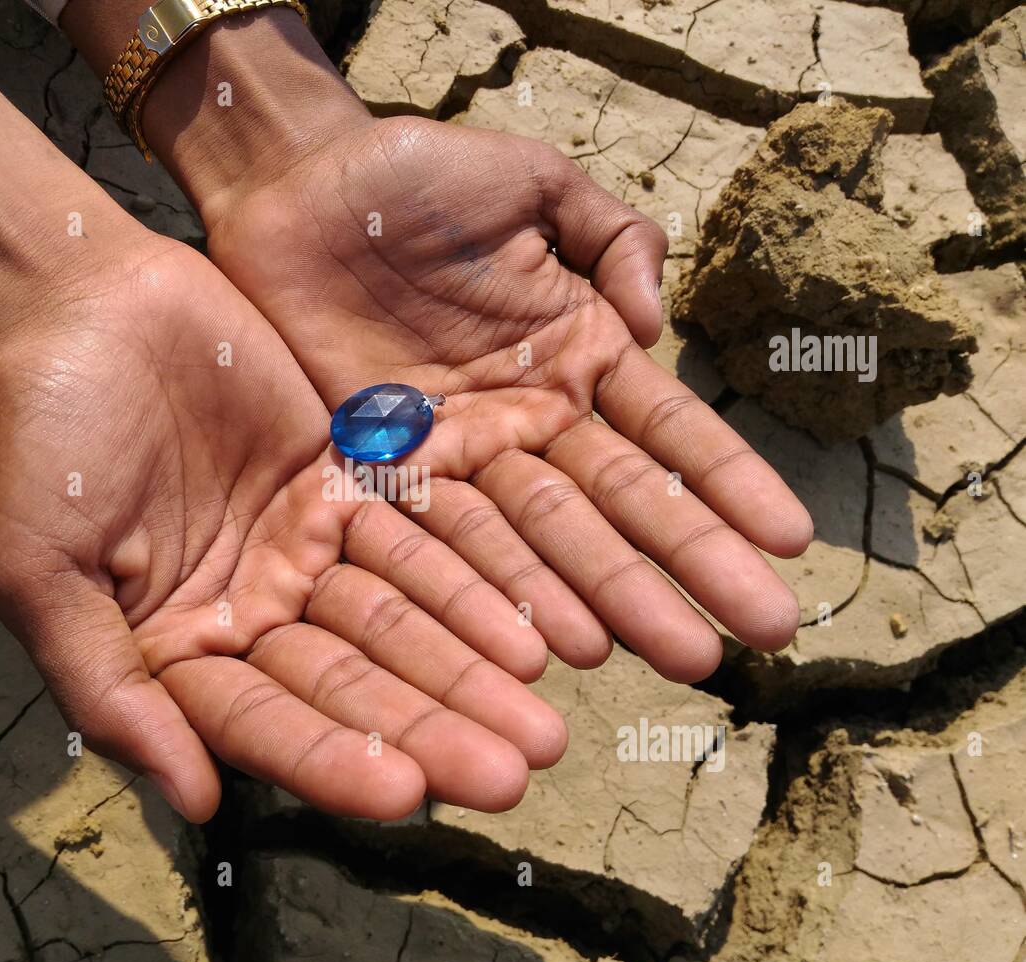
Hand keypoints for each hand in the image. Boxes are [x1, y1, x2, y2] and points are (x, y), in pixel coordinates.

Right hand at [0, 234, 564, 822]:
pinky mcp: (344, 485)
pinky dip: (469, 578)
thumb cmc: (42, 434)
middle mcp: (249, 614)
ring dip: (469, 669)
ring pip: (398, 619)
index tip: (405, 794)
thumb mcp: (42, 567)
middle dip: (431, 728)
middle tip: (516, 774)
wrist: (89, 300)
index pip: (262, 722)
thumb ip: (109, 684)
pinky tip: (529, 625)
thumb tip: (192, 800)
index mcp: (175, 651)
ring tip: (544, 719)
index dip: (332, 758)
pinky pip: (416, 535)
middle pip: (351, 683)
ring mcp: (302, 549)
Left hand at [200, 116, 814, 682]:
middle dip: (694, 564)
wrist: (297, 190)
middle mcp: (529, 417)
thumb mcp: (532, 182)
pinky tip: (557, 643)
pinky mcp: (386, 470)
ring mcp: (461, 452)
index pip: (667, 428)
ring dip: (613, 596)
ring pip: (548, 536)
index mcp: (576, 352)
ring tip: (684, 656)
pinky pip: (449, 535)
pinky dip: (500, 590)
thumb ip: (610, 237)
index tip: (791, 539)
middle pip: (622, 501)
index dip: (728, 481)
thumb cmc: (418, 177)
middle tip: (767, 633)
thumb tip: (659, 323)